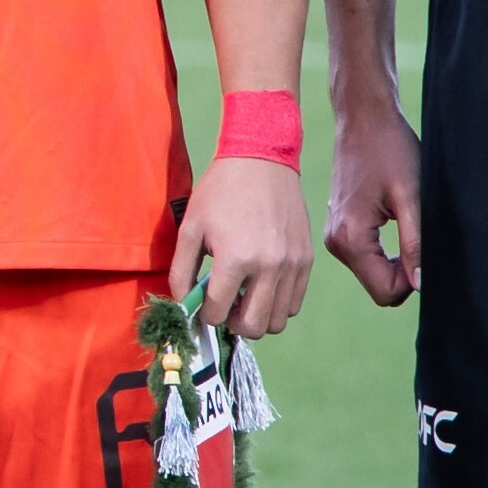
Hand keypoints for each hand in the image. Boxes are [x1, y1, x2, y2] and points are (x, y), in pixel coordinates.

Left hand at [171, 155, 314, 339]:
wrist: (261, 161)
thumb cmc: (221, 191)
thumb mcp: (190, 227)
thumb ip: (181, 271)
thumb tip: (183, 303)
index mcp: (236, 259)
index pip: (216, 313)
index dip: (204, 315)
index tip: (201, 306)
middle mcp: (269, 267)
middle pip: (252, 327)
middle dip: (231, 323)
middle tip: (222, 306)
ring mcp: (292, 265)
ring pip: (277, 321)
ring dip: (256, 317)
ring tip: (243, 297)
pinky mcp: (306, 260)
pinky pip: (294, 304)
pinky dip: (277, 305)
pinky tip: (261, 287)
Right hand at [324, 97, 424, 307]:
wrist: (362, 118)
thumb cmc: (389, 149)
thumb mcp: (411, 197)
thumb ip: (414, 244)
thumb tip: (420, 284)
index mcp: (351, 238)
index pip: (385, 292)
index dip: (412, 280)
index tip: (423, 249)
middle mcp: (336, 242)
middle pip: (377, 286)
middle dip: (403, 272)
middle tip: (417, 232)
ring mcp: (334, 235)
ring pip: (371, 272)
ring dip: (394, 259)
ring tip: (405, 221)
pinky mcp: (339, 227)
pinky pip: (364, 256)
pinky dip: (383, 249)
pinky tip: (392, 219)